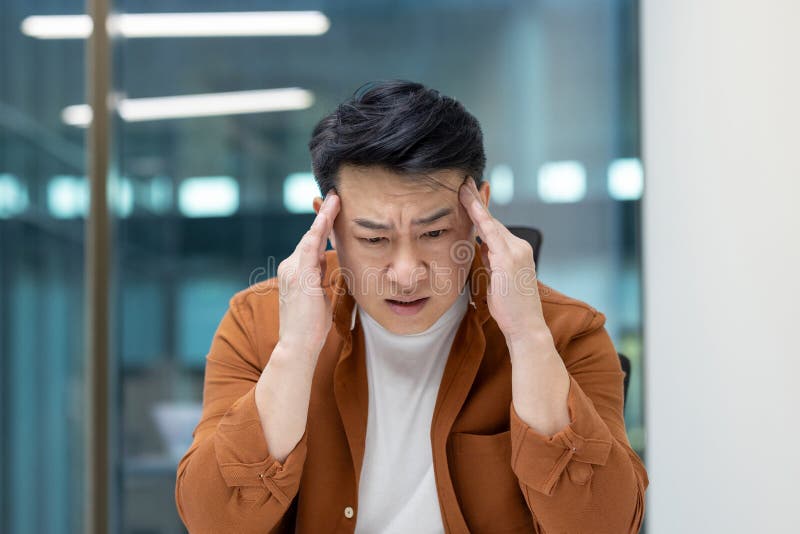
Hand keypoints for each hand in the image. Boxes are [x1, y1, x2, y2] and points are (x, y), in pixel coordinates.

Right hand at [276, 192, 339, 356]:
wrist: (298, 345)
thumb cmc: (311, 327)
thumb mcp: (318, 297)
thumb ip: (320, 278)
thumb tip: (326, 262)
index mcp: (295, 272)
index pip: (311, 244)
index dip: (321, 227)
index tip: (331, 209)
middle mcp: (290, 266)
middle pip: (311, 237)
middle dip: (324, 216)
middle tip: (335, 196)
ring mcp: (292, 269)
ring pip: (311, 236)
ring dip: (324, 216)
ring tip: (336, 199)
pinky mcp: (300, 273)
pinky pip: (312, 243)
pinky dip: (321, 226)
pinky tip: (330, 213)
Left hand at [459, 177, 546, 345]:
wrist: (526, 327)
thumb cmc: (511, 308)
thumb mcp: (497, 279)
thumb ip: (491, 260)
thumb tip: (482, 246)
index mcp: (516, 252)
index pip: (495, 227)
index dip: (482, 210)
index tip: (472, 193)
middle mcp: (519, 247)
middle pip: (492, 221)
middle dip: (477, 201)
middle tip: (463, 182)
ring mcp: (515, 251)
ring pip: (491, 222)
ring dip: (475, 203)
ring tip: (462, 186)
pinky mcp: (509, 258)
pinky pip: (490, 231)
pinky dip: (479, 215)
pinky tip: (468, 202)